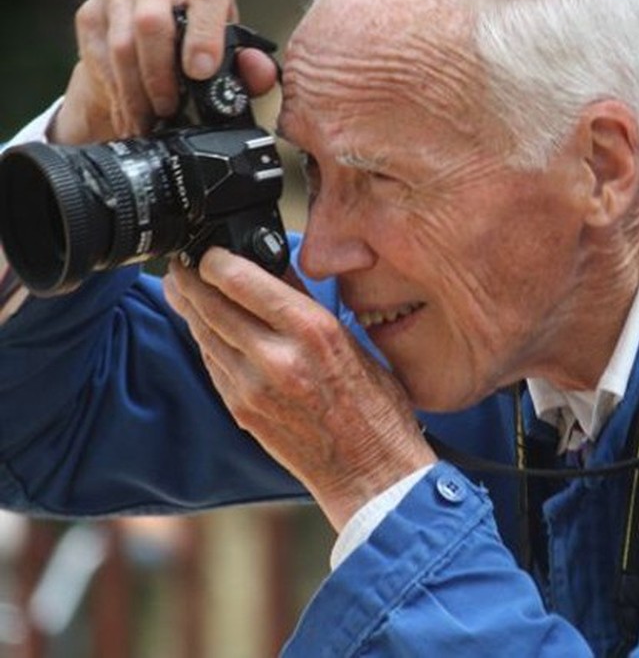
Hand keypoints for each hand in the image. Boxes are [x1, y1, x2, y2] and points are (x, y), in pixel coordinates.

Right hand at [52, 0, 278, 144]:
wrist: (153, 49)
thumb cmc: (202, 49)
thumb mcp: (232, 57)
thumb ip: (252, 67)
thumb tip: (258, 71)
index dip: (204, 34)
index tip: (201, 71)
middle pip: (153, 21)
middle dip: (161, 75)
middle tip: (170, 109)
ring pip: (123, 44)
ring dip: (137, 92)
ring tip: (151, 121)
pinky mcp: (91, 11)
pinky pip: (99, 57)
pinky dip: (117, 95)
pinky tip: (131, 116)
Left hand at [162, 249, 436, 530]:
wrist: (369, 470)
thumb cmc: (375, 406)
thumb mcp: (353, 342)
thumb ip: (307, 306)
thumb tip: (273, 268)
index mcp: (312, 331)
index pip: (243, 281)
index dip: (215, 260)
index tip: (208, 251)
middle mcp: (277, 357)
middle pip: (212, 305)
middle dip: (190, 281)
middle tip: (181, 265)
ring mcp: (252, 388)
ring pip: (205, 335)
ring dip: (191, 310)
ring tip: (182, 290)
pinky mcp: (241, 411)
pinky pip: (213, 365)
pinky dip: (206, 342)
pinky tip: (205, 329)